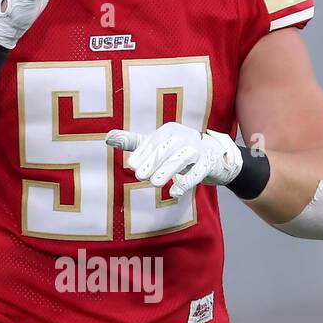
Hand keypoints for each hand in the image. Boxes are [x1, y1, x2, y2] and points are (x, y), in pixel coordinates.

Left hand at [106, 122, 241, 198]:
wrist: (213, 155)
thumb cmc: (179, 149)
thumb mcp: (157, 145)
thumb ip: (134, 142)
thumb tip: (108, 137)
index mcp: (169, 130)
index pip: (154, 140)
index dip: (142, 152)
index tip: (132, 165)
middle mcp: (184, 136)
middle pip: (167, 148)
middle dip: (153, 161)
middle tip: (139, 176)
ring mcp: (198, 150)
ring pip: (182, 158)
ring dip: (168, 170)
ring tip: (155, 183)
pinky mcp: (208, 163)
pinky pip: (198, 172)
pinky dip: (186, 182)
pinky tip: (174, 193)